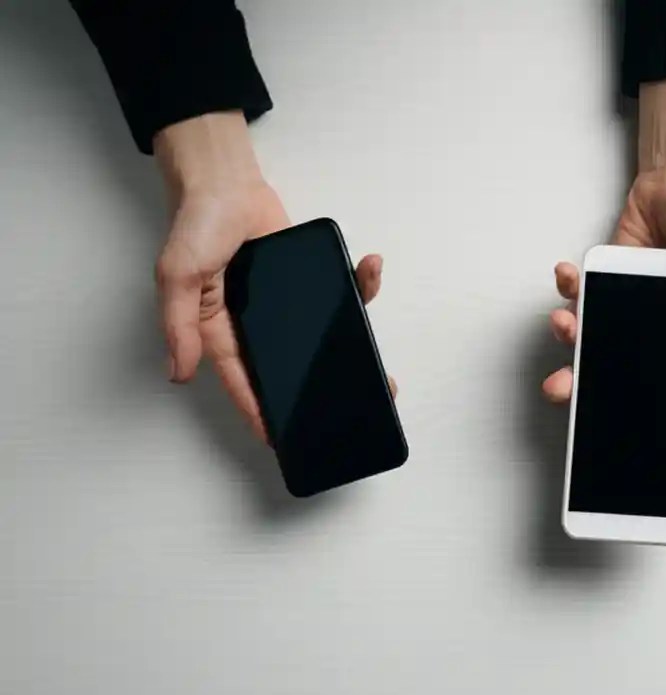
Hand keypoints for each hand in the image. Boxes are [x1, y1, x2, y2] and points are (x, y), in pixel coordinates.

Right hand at [154, 112, 393, 441]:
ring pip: (321, 334)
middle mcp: (255, 322)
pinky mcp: (308, 279)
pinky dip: (358, 283)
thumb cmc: (196, 223)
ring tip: (381, 370)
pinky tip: (370, 272)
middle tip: (349, 408)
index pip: (243, 380)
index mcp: (220, 329)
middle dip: (315, 388)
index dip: (259, 410)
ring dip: (350, 345)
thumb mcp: (177, 275)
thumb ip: (179, 323)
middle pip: (289, 365)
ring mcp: (285, 303)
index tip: (280, 437)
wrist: (225, 180)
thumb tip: (178, 371)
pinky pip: (338, 290)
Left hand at [541, 81, 665, 420]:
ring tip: (563, 325)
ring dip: (570, 338)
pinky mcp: (606, 283)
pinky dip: (566, 290)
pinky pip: (580, 296)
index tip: (643, 433)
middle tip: (567, 391)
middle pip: (626, 370)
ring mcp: (630, 308)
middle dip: (592, 385)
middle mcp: (662, 326)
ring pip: (594, 339)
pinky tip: (565, 277)